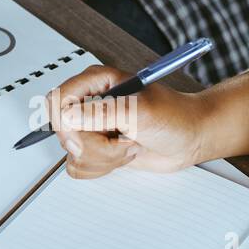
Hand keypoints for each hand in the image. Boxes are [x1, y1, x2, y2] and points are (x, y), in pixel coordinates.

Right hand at [48, 65, 208, 178]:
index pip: (57, 100)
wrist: (190, 138)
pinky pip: (80, 166)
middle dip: (95, 144)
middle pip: (63, 132)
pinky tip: (124, 154)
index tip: (82, 135)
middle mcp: (91, 104)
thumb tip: (67, 116)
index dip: (64, 122)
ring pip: (73, 152)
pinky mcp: (98, 148)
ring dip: (105, 156)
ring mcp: (93, 128)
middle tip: (120, 137)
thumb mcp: (138, 111)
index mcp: (97, 82)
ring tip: (128, 143)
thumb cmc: (174, 116)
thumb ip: (101, 112)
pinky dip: (103, 166)